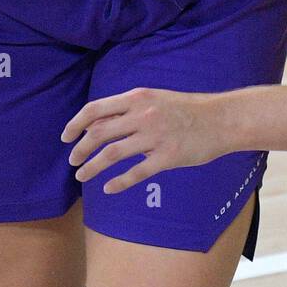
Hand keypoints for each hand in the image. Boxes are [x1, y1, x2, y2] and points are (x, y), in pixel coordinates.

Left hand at [61, 87, 226, 191]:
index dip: (75, 124)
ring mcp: (155, 137)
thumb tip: (97, 123)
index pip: (95, 109)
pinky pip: (135, 173)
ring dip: (92, 167)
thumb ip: (128, 109)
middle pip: (98, 134)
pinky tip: (108, 188)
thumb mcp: (155, 98)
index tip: (66, 138)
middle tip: (73, 162)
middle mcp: (143, 115)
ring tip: (82, 176)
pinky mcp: (167, 158)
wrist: (221, 119)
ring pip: (111, 154)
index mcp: (138, 97)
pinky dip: (118, 183)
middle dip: (80, 150)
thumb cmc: (187, 108)